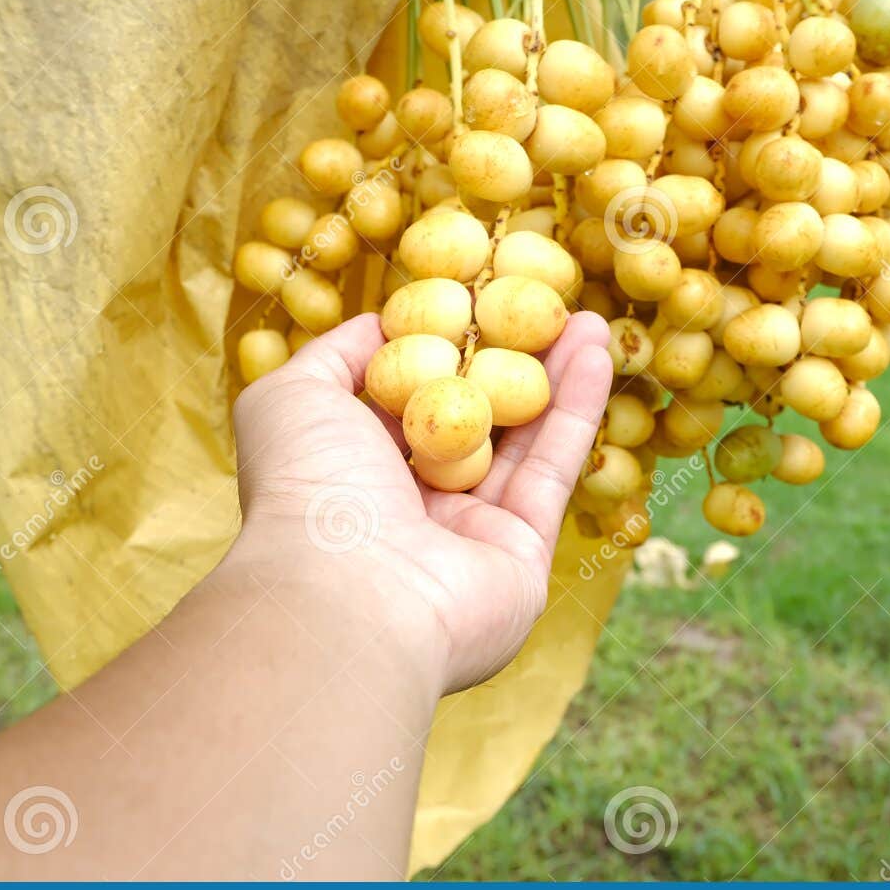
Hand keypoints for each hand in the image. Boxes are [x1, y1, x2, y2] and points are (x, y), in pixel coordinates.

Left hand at [230, 311, 612, 693]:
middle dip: (509, 357)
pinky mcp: (522, 555)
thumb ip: (335, 354)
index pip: (407, 398)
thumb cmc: (308, 489)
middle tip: (543, 303)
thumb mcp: (293, 395)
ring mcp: (469, 533)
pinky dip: (576, 411)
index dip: (444, 345)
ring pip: (520, 441)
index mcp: (354, 470)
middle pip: (474, 416)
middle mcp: (411, 505)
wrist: (349, 595)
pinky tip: (595, 355)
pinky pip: (552, 472)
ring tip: (585, 316)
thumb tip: (381, 327)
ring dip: (554, 376)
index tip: (475, 295)